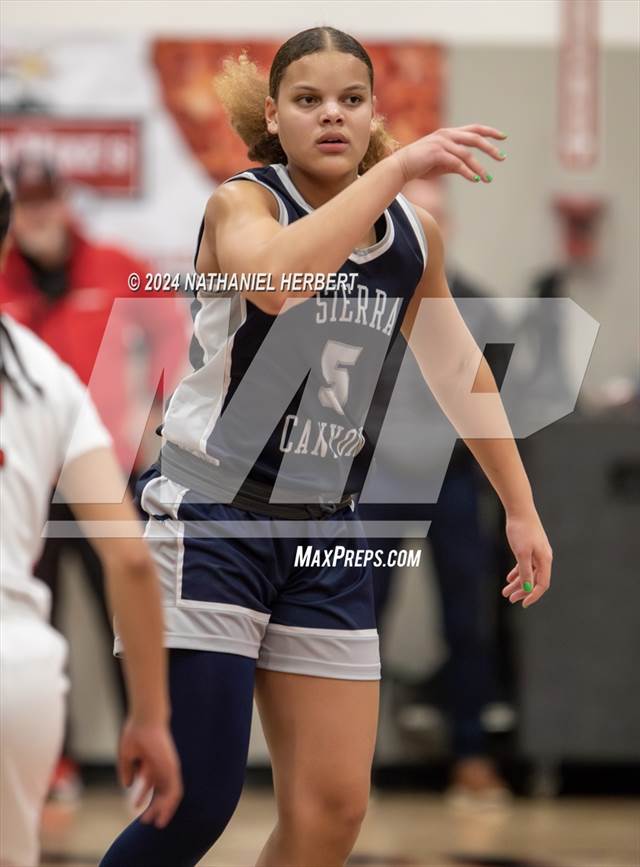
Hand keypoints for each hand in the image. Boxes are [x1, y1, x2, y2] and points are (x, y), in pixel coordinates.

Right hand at [118, 717, 181, 827]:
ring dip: (162, 810)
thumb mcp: (127, 755)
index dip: (142, 796)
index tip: (135, 807)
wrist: (144, 721)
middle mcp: (161, 767)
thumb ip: (127, 770)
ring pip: (169, 794)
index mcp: (151, 763)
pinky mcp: (172, 769)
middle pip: (160, 791)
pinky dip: (170, 805)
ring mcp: (168, 768)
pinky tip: (162, 815)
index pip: (150, 784)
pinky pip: (175, 791)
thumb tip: (127, 785)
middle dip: (153, 807)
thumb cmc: (135, 733)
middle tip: (144, 821)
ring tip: (154, 824)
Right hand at [392, 124, 506, 184]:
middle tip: (502, 158)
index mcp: (449, 133)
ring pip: (467, 153)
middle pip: (475, 138)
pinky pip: (457, 163)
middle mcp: (447, 135)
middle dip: (491, 148)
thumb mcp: (442, 163)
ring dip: (480, 167)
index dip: (490, 132)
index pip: (474, 129)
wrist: (400, 167)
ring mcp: (442, 143)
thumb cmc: (419, 166)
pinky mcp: (437, 153)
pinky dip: (467, 172)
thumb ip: (456, 163)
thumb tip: (471, 170)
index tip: (503, 137)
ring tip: (488, 179)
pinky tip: (475, 180)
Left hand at [502, 509, 552, 607]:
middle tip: (510, 599)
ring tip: (505, 592)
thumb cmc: (521, 530)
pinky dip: (517, 572)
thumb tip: (528, 589)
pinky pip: (525, 565)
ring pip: (528, 573)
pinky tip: (509, 578)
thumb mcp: (522, 553)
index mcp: (545, 560)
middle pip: (535, 580)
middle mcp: (543, 558)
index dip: (534, 595)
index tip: (523, 603)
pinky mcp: (529, 547)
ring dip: (517, 583)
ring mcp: (537, 552)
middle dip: (522, 591)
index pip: (542, 584)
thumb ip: (525, 571)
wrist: (519, 510)